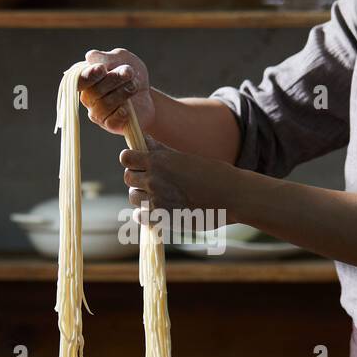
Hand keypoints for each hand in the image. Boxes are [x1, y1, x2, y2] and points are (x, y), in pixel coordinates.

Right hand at [77, 48, 154, 134]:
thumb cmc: (131, 75)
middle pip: (94, 91)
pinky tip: (129, 108)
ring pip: (105, 105)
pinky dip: (122, 112)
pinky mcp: (110, 124)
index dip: (89, 75)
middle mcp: (89, 97)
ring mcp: (98, 112)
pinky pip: (112, 120)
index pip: (79, 81)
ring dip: (123, 92)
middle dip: (114, 79)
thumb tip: (90, 56)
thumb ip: (107, 57)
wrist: (148, 94)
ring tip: (135, 84)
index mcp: (87, 80)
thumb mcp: (123, 59)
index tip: (102, 68)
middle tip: (129, 71)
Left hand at [119, 140, 238, 225]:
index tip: (139, 162)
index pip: (126, 158)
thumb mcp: (184, 157)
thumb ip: (160, 150)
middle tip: (152, 180)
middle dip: (137, 178)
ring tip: (157, 195)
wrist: (231, 196)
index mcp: (158, 161)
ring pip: (133, 197)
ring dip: (142, 196)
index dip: (131, 160)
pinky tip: (156, 209)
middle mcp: (153, 180)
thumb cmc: (211, 173)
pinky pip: (139, 216)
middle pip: (128, 178)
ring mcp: (157, 200)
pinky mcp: (163, 218)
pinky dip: (144, 214)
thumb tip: (143, 138)